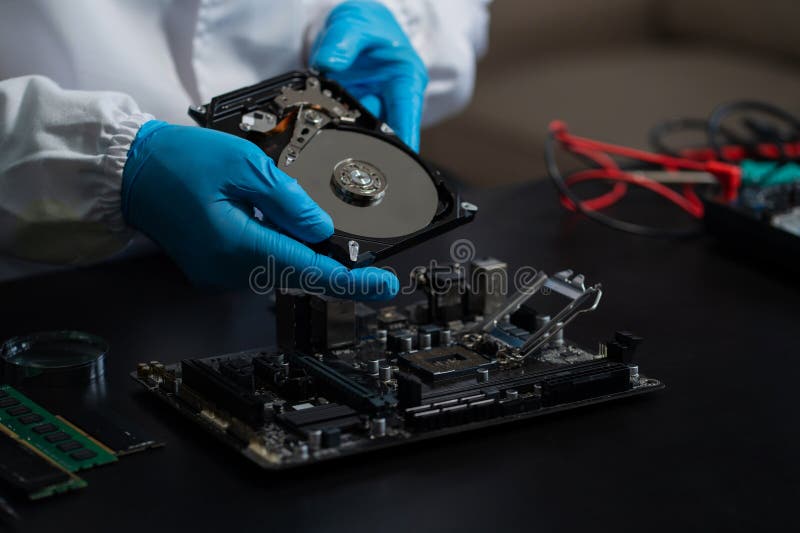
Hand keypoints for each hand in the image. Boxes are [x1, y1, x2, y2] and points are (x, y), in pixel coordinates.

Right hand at [121, 120, 398, 299]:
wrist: (131, 172)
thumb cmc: (179, 162)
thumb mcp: (244, 165)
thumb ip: (289, 200)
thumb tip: (321, 227)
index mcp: (238, 246)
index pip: (310, 272)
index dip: (353, 281)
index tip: (383, 285)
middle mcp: (229, 270)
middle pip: (299, 272)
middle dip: (327, 255)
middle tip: (344, 238)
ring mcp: (220, 274)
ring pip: (281, 267)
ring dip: (298, 245)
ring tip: (274, 206)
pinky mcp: (215, 269)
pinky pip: (260, 263)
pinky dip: (277, 245)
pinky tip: (267, 217)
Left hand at [309, 0, 427, 150]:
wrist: (353, 25)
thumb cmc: (367, 22)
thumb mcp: (355, 22)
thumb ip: (343, 39)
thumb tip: (329, 62)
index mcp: (406, 80)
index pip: (407, 119)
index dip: (402, 147)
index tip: (396, 169)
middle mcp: (393, 99)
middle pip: (383, 134)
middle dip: (365, 144)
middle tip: (346, 153)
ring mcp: (373, 108)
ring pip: (360, 132)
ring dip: (343, 133)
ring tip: (327, 128)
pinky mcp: (355, 112)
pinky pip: (342, 125)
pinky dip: (330, 125)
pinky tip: (319, 121)